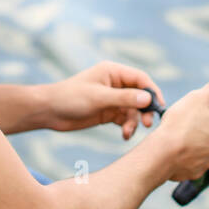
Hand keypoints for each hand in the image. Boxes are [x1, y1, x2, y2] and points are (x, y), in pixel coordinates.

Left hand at [47, 61, 164, 139]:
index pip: (141, 79)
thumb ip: (124, 98)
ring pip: (133, 110)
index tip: (158, 107)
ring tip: (128, 133)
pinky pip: (124, 119)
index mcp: (113, 72)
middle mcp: (115, 84)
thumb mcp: (99, 98)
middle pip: (140, 96)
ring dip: (134, 122)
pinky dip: (127, 127)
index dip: (152, 92)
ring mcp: (112, 99)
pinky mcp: (107, 112)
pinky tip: (124, 135)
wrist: (49, 111)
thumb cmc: (71, 98)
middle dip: (145, 110)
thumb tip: (148, 98)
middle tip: (148, 124)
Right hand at [149, 72, 208, 181]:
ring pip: (208, 146)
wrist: (162, 154)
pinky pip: (197, 160)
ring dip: (199, 140)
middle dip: (207, 125)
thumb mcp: (197, 98)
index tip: (204, 108)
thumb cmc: (179, 125)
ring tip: (181, 135)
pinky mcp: (199, 171)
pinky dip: (190, 155)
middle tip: (189, 121)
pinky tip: (178, 148)